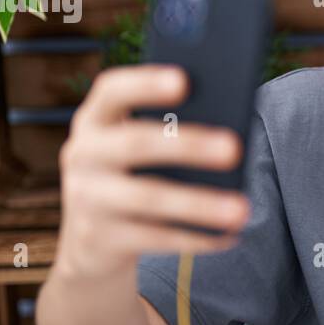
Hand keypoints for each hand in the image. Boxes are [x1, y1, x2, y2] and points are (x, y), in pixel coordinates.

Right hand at [54, 64, 251, 281]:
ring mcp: (86, 198)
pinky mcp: (98, 239)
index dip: (146, 83)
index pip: (112, 91)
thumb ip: (170, 130)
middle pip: (135, 143)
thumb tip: (229, 132)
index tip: (184, 79)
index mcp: (94, 120)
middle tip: (234, 148)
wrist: (90, 245)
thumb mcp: (137, 150)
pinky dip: (194, 237)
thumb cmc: (133, 177)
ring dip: (199, 203)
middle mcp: (82, 154)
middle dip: (188, 145)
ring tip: (241, 209)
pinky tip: (228, 235)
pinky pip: (153, 238)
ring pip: (148, 198)